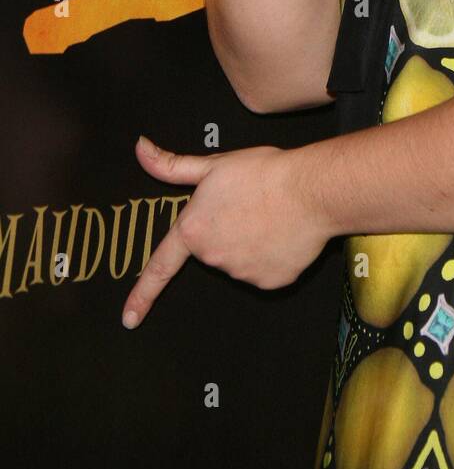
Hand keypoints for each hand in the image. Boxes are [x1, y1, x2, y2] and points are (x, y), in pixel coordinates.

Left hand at [121, 134, 330, 328]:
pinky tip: (286, 233)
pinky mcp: (271, 282)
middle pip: (214, 250)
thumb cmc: (263, 173)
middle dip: (226, 232)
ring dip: (252, 243)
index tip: (128, 319)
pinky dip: (275, 255)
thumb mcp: (214, 165)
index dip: (141, 295)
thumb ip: (172, 165)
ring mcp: (242, 274)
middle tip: (250, 206)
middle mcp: (213, 258)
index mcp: (193, 231)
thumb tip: (139, 148)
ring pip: (241, 260)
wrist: (311, 191)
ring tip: (273, 215)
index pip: (160, 267)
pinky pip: (267, 270)